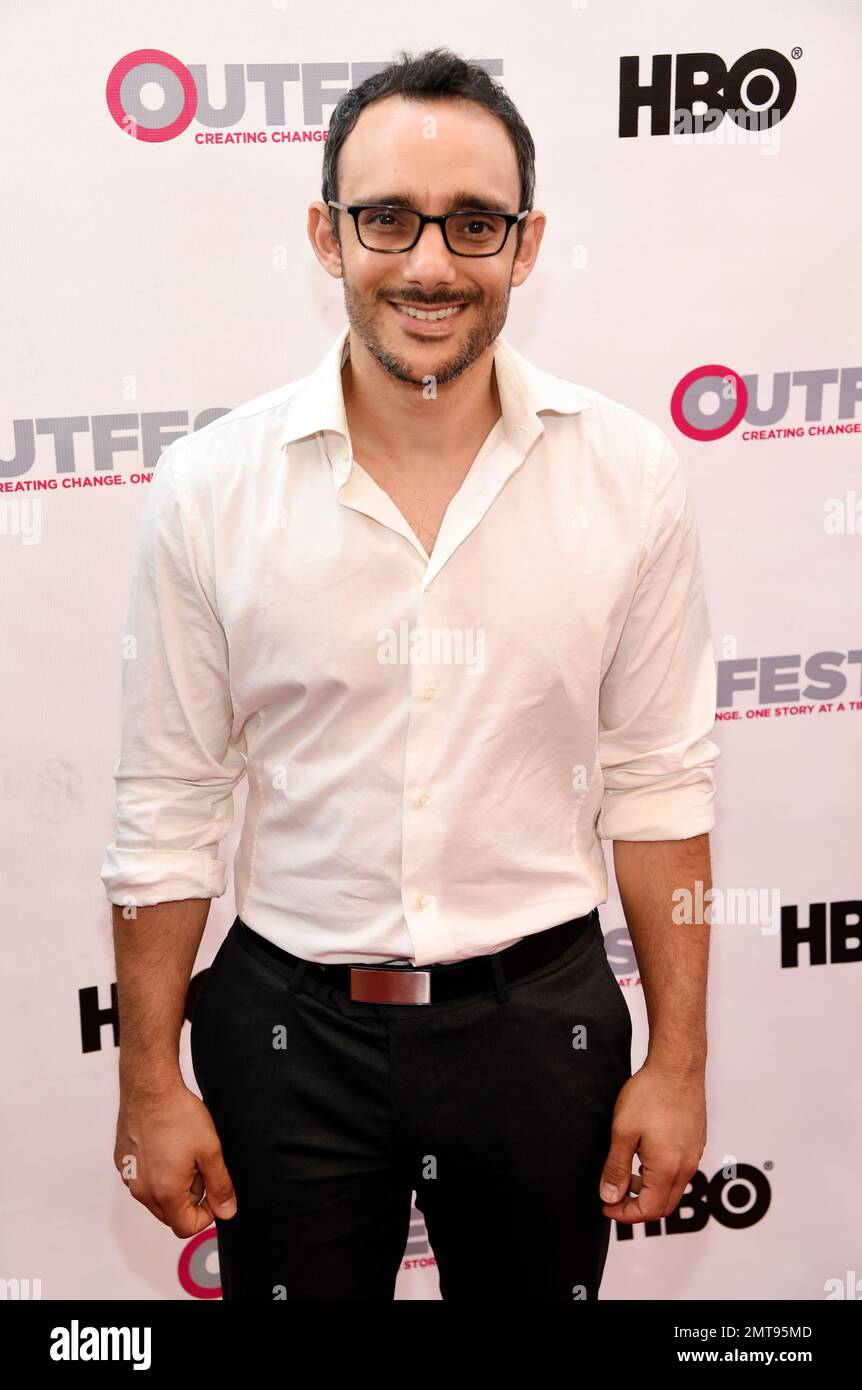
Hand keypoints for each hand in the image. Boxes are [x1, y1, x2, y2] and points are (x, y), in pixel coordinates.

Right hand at [114, 1080, 236, 1237]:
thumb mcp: (210, 1151)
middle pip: (170, 1214)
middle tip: (200, 1167)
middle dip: (190, 1199)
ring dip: (173, 1185)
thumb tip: (227, 1211)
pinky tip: (167, 1145)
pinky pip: (143, 1179)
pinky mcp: (122, 1161)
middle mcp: (142, 1190)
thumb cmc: (178, 1115)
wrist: (150, 1087)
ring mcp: (129, 1176)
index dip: (205, 1215)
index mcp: (165, 1193)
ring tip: (184, 1153)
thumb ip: (220, 1186)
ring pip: (156, 1197)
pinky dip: (157, 1172)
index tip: (213, 1192)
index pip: (186, 1227)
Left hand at [598, 1059, 705, 1223]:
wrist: (677, 1067)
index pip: (649, 1211)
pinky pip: (680, 1171)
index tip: (607, 1206)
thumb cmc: (651, 1094)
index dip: (625, 1214)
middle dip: (637, 1206)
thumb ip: (616, 1168)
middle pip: (664, 1206)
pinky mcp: (696, 1142)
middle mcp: (686, 1167)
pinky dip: (661, 1175)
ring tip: (626, 1174)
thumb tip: (610, 1196)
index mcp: (667, 1169)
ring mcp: (694, 1154)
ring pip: (673, 1188)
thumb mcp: (623, 1132)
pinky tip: (644, 1156)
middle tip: (614, 1195)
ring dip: (649, 1190)